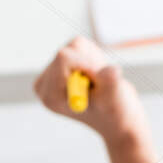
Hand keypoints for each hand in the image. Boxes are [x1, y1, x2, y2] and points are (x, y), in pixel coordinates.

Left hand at [33, 36, 149, 146]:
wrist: (116, 117)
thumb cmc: (114, 112)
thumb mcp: (113, 99)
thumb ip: (109, 84)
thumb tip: (111, 70)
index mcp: (51, 95)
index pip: (63, 59)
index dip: (87, 64)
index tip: (98, 79)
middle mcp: (45, 85)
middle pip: (67, 52)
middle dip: (89, 64)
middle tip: (97, 86)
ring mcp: (51, 74)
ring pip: (74, 46)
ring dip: (92, 61)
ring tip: (97, 83)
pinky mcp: (61, 63)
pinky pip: (78, 45)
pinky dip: (92, 57)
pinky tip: (95, 77)